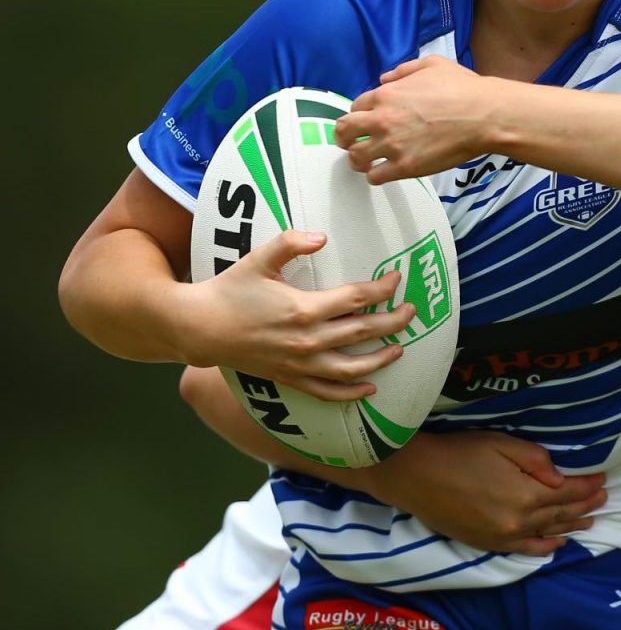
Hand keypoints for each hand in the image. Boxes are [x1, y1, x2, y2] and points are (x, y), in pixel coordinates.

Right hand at [189, 230, 415, 399]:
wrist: (200, 328)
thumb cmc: (230, 290)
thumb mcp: (258, 259)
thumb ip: (290, 242)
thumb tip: (321, 236)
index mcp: (305, 309)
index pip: (358, 298)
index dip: (382, 288)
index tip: (396, 279)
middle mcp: (308, 340)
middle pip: (364, 331)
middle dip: (394, 321)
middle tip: (411, 311)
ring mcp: (300, 363)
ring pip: (352, 367)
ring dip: (381, 359)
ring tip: (400, 348)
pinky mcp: (291, 378)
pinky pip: (328, 392)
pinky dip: (352, 393)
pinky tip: (370, 388)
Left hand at [335, 57, 494, 184]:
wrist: (483, 116)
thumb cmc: (463, 89)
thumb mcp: (432, 65)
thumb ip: (404, 70)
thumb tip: (386, 77)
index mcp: (386, 95)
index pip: (355, 107)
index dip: (358, 115)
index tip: (363, 122)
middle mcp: (382, 120)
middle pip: (345, 131)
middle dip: (344, 138)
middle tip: (348, 143)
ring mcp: (392, 145)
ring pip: (356, 158)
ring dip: (358, 160)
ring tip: (366, 163)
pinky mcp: (405, 167)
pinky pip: (376, 177)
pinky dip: (375, 176)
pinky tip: (382, 173)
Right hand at [363, 430, 607, 555]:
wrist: (416, 476)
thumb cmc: (459, 453)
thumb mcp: (502, 444)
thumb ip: (536, 461)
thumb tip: (561, 479)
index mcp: (525, 495)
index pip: (568, 492)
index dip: (588, 485)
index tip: (603, 478)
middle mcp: (519, 522)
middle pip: (562, 514)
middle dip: (586, 504)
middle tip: (604, 496)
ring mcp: (503, 538)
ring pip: (548, 534)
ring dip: (572, 526)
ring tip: (591, 519)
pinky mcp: (488, 544)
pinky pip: (526, 551)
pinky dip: (546, 547)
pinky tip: (558, 543)